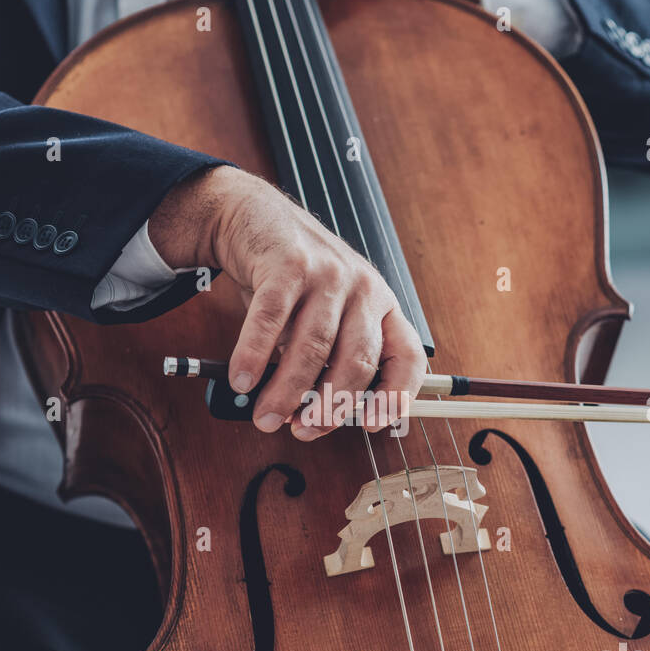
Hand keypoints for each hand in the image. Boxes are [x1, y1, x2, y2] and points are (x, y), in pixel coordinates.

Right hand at [148, 166, 425, 438]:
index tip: (374, 425)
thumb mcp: (329, 315)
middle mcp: (363, 289)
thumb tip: (317, 417)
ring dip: (287, 391)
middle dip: (331, 406)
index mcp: (382, 306)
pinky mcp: (288, 265)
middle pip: (358, 360)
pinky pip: (270, 320)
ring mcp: (328, 275)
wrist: (258, 219)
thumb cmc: (295, 280)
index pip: (407, 356)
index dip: (396, 395)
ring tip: (267, 417)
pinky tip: (242, 380)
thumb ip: (330, 359)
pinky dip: (254, 355)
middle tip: (304, 431)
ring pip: (314, 346)